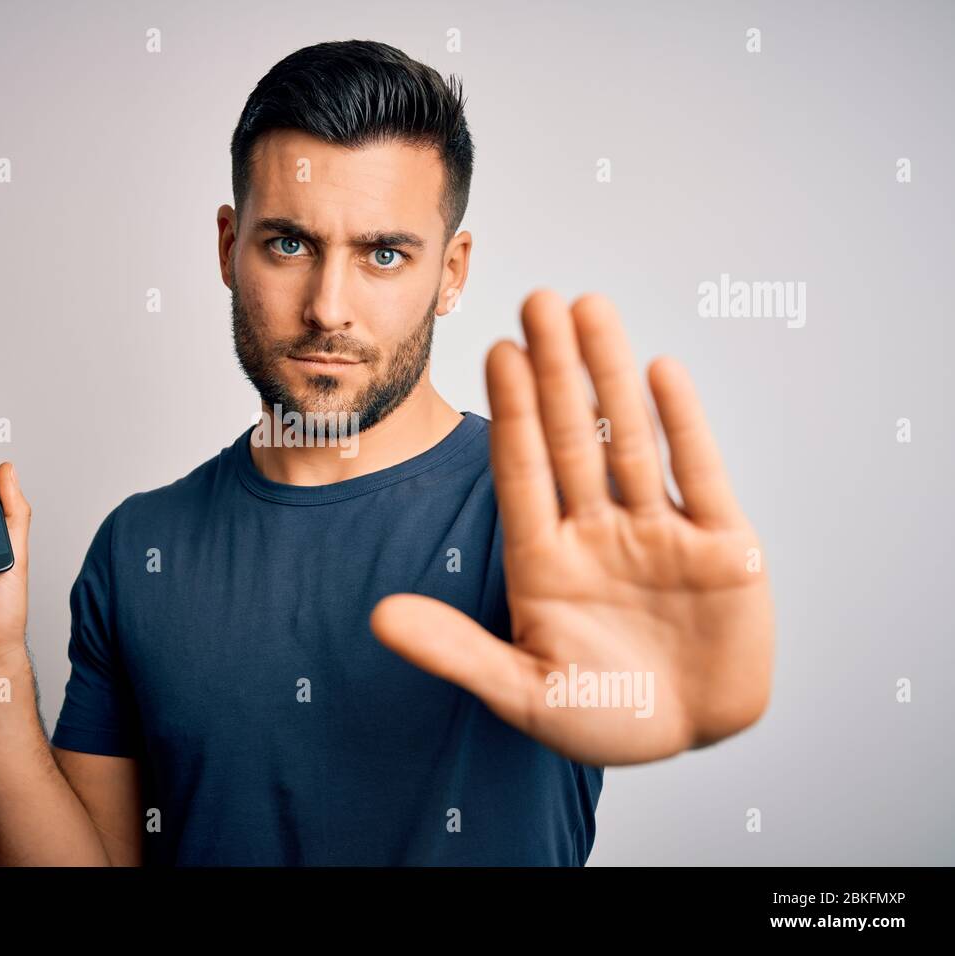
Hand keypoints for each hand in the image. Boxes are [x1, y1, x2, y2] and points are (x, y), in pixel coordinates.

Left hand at [370, 290, 773, 765]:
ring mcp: (659, 534)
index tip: (495, 349)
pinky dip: (682, 426)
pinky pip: (699, 475)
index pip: (522, 470)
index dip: (512, 411)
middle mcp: (597, 533)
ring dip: (612, 376)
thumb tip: (378, 617)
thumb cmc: (603, 718)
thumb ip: (455, 651)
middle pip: (572, 438)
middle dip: (555, 371)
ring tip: (591, 308)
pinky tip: (659, 371)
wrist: (690, 737)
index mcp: (544, 560)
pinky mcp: (722, 547)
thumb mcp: (523, 692)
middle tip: (537, 299)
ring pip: (631, 441)